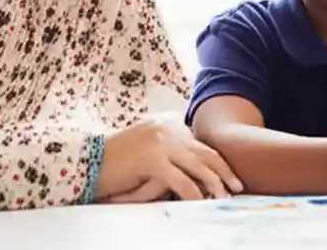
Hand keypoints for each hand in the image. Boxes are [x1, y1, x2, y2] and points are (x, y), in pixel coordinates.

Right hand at [96, 113, 243, 202]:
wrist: (89, 160)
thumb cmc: (118, 159)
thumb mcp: (148, 145)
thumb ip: (169, 147)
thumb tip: (194, 163)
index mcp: (168, 122)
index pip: (199, 143)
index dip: (215, 161)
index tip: (227, 174)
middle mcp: (168, 128)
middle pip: (204, 152)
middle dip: (223, 170)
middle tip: (237, 185)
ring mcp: (161, 142)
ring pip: (198, 166)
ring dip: (215, 184)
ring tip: (225, 197)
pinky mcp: (153, 159)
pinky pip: (182, 181)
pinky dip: (195, 194)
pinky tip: (203, 204)